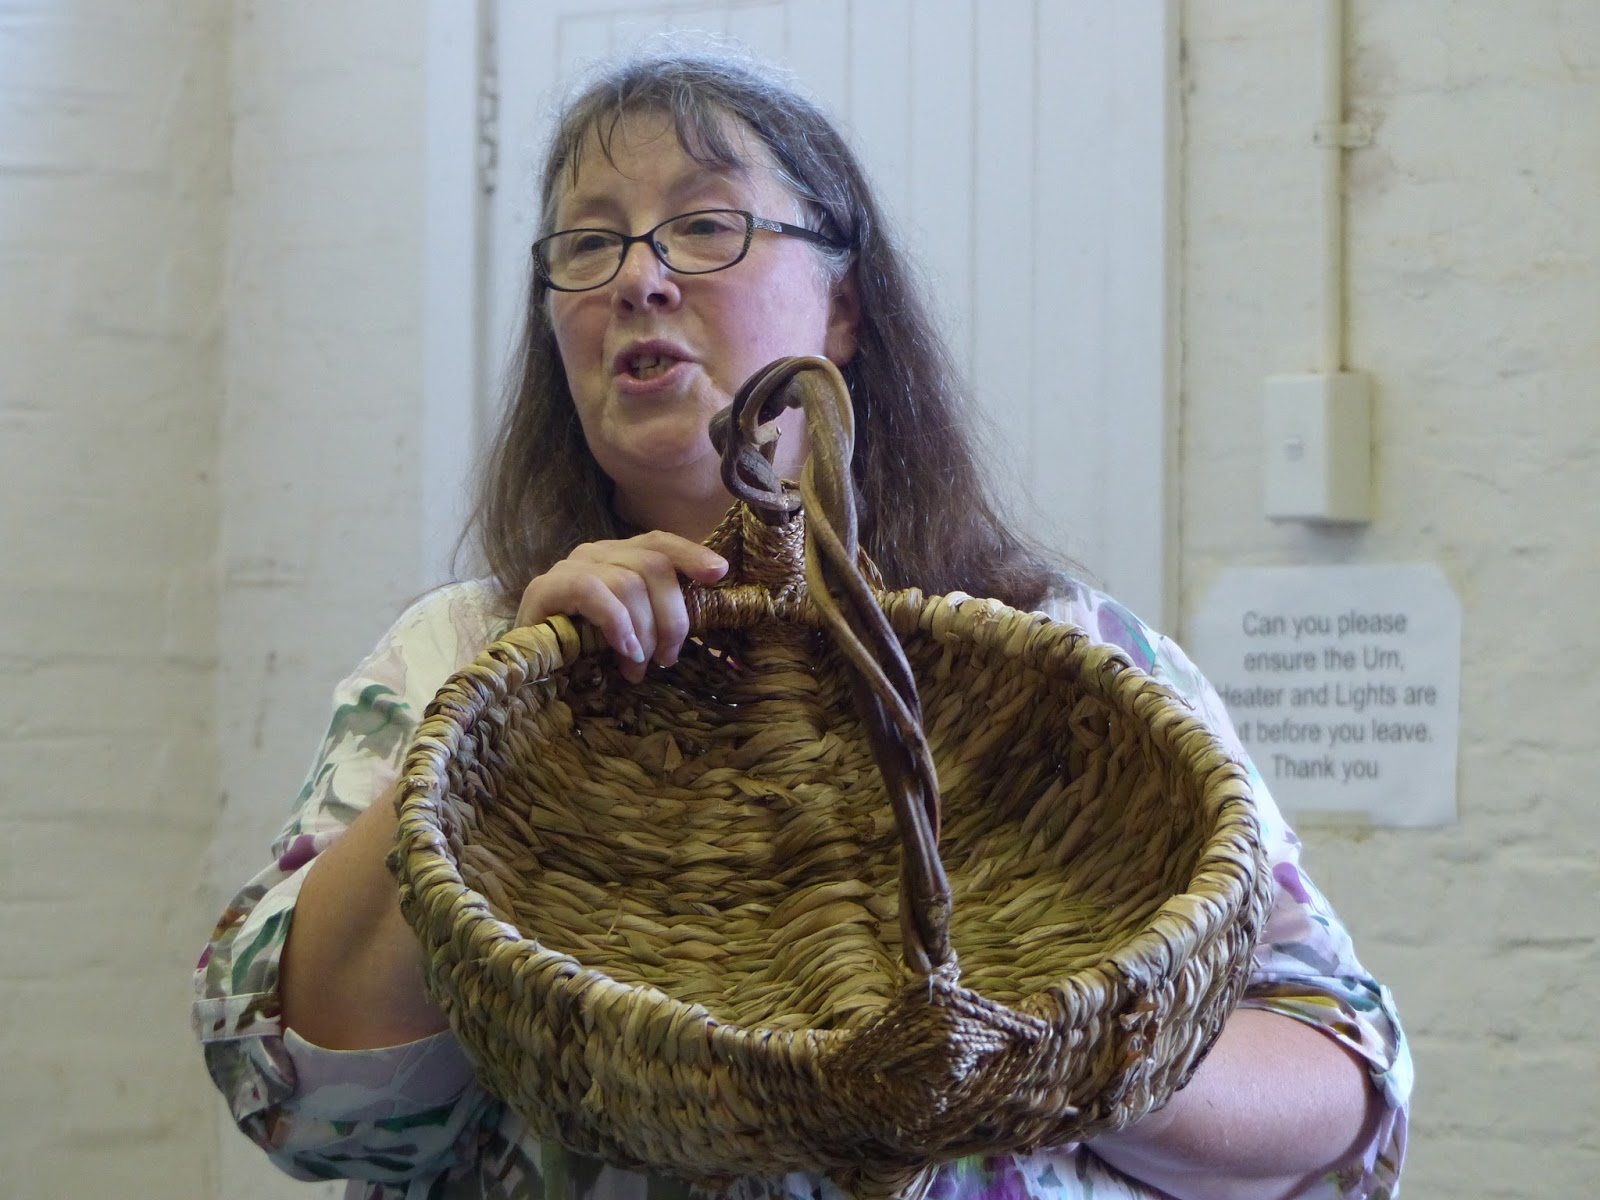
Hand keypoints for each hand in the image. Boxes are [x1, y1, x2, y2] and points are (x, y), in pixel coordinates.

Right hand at [516, 532, 728, 682]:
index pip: (660, 542)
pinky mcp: (544, 588)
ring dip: (643, 632)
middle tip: (666, 659)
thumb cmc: (584, 652)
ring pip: (629, 581)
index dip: (691, 555)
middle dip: (671, 617)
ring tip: (637, 667)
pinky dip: (616, 623)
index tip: (719, 575)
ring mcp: (569, 567)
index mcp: (620, 557)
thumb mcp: (632, 631)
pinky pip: (592, 591)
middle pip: (654, 565)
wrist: (525, 670)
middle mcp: (597, 552)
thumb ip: (658, 615)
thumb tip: (704, 617)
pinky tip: (624, 651)